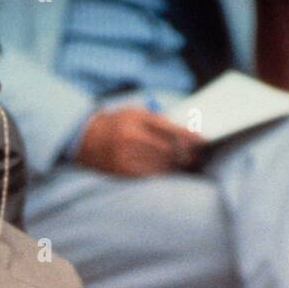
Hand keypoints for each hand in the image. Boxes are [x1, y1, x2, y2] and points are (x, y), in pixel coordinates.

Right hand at [76, 107, 204, 176]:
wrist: (84, 138)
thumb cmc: (116, 123)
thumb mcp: (135, 112)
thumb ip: (158, 120)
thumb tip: (185, 133)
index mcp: (137, 119)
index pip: (170, 129)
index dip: (190, 137)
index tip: (204, 141)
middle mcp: (132, 138)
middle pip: (169, 149)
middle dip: (187, 153)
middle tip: (200, 155)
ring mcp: (126, 156)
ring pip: (162, 164)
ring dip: (178, 165)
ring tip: (189, 164)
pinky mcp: (122, 171)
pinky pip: (150, 175)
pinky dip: (164, 173)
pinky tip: (171, 171)